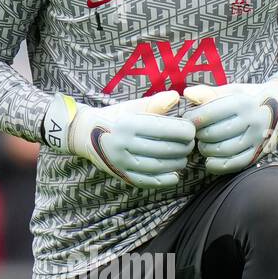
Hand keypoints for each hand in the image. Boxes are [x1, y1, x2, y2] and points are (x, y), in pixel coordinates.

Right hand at [42, 89, 195, 187]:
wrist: (86, 135)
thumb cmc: (115, 117)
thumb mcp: (131, 106)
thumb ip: (154, 103)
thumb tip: (176, 97)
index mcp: (128, 124)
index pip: (165, 129)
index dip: (184, 131)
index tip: (191, 130)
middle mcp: (124, 144)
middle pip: (165, 149)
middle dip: (183, 147)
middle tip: (190, 144)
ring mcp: (122, 162)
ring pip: (159, 166)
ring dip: (177, 163)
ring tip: (183, 157)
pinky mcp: (121, 175)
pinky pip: (147, 181)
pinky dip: (164, 180)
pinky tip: (175, 175)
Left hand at [184, 64, 277, 174]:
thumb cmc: (249, 97)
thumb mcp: (231, 90)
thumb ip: (208, 93)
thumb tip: (187, 94)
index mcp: (243, 103)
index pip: (210, 113)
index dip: (194, 119)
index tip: (188, 120)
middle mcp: (253, 121)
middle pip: (215, 134)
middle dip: (200, 135)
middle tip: (196, 134)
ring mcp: (257, 139)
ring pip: (224, 150)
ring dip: (207, 150)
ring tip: (203, 145)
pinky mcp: (259, 153)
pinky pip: (236, 164)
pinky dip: (218, 166)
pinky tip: (209, 162)